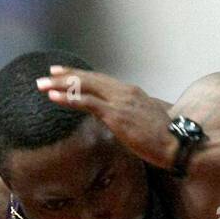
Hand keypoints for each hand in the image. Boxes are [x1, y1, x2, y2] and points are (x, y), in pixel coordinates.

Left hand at [36, 66, 178, 169]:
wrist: (177, 144)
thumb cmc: (166, 139)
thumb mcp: (145, 123)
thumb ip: (131, 118)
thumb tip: (122, 123)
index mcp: (131, 92)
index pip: (101, 80)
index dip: (81, 76)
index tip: (64, 74)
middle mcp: (123, 91)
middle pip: (89, 79)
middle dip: (66, 76)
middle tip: (47, 75)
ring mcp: (119, 101)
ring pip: (85, 87)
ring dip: (61, 85)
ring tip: (42, 85)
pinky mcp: (116, 114)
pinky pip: (87, 103)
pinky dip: (69, 98)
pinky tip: (54, 97)